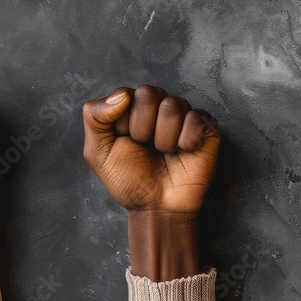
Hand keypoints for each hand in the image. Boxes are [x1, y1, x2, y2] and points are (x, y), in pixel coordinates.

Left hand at [82, 85, 219, 214]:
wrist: (156, 208)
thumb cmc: (130, 181)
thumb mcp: (98, 151)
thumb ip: (94, 117)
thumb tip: (122, 94)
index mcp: (133, 108)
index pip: (127, 94)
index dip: (124, 123)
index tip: (126, 143)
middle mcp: (159, 107)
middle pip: (149, 93)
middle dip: (142, 128)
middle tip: (146, 148)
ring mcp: (184, 116)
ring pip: (172, 106)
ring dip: (164, 139)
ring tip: (164, 153)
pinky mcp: (206, 128)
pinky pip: (195, 119)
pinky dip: (185, 142)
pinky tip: (183, 153)